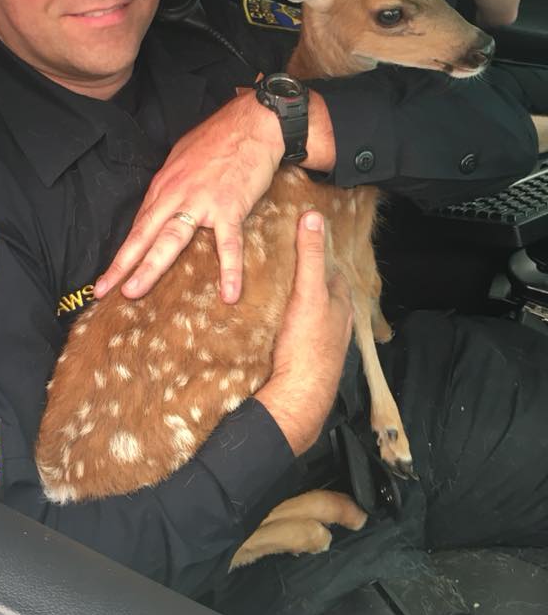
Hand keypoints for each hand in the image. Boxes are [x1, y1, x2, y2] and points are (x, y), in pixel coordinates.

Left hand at [95, 92, 284, 303]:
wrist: (251, 123)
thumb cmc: (219, 137)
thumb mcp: (183, 157)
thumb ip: (173, 184)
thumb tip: (164, 204)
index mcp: (164, 185)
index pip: (140, 225)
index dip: (124, 251)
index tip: (110, 274)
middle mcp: (176, 195)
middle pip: (144, 235)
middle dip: (122, 264)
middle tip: (105, 289)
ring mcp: (201, 203)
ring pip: (171, 240)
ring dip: (150, 267)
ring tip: (134, 291)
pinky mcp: (229, 207)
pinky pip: (228, 244)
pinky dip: (230, 270)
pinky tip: (229, 294)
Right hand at [255, 212, 352, 455]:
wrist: (298, 397)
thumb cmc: (307, 345)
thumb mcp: (309, 292)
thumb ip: (311, 256)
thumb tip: (313, 217)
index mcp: (341, 306)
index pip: (333, 271)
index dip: (319, 255)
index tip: (303, 241)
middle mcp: (337, 325)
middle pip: (324, 294)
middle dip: (309, 280)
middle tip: (286, 265)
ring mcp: (322, 345)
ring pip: (313, 317)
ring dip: (298, 305)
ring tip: (275, 292)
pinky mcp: (304, 361)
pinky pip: (298, 336)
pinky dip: (289, 326)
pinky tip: (273, 326)